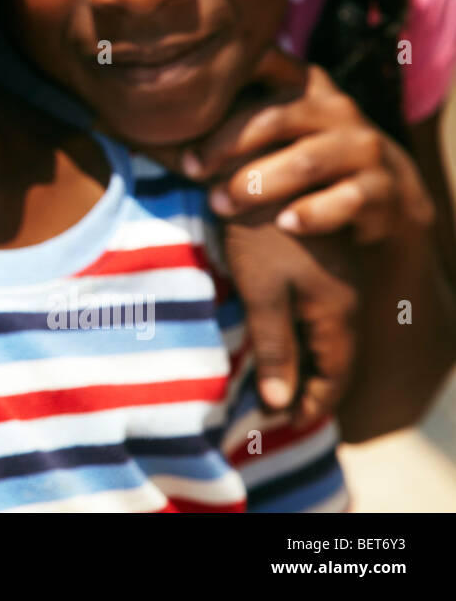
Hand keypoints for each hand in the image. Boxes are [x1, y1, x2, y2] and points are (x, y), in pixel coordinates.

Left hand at [176, 49, 433, 242]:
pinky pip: (345, 200)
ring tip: (219, 204)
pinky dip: (312, 213)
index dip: (219, 96)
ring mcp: (361, 147)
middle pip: (275, 118)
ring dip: (257, 184)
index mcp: (304, 84)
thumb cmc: (300, 151)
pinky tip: (285, 223)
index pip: (259, 72)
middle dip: (227, 146)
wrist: (381, 190)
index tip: (178, 121)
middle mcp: (336, 109)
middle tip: (190, 170)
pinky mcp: (380, 189)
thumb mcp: (271, 124)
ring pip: (307, 160)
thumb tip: (135, 115)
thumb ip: (224, 112)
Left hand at [220, 212, 359, 421]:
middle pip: (331, 361)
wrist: (259, 173)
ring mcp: (330, 281)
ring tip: (268, 385)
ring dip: (298, 363)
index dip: (309, 407)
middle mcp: (342, 300)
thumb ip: (274, 347)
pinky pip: (309, 315)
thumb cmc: (258, 234)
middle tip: (271, 415)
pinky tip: (267, 340)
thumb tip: (280, 403)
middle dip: (304, 391)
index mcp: (336, 312)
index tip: (278, 428)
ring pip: (321, 337)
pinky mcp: (314, 265)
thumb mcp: (262, 293)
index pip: (333, 378)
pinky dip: (290, 337)